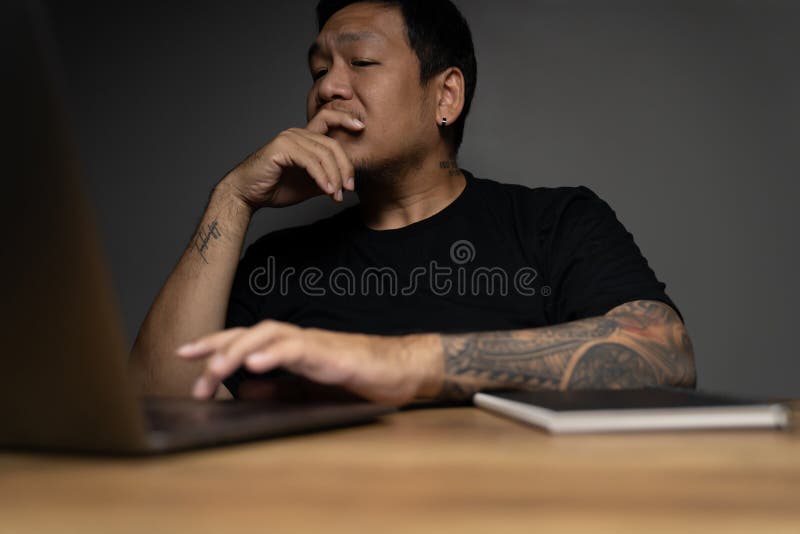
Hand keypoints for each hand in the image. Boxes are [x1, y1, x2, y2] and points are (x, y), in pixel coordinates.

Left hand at [176, 320, 441, 405]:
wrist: (399, 372)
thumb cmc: (357, 378)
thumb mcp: (307, 389)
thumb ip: (278, 388)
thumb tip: (244, 391)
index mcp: (290, 348)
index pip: (245, 339)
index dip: (213, 344)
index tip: (183, 353)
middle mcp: (298, 340)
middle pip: (250, 331)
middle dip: (217, 347)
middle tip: (191, 370)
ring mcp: (315, 343)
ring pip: (270, 333)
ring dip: (239, 349)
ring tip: (216, 368)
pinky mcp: (332, 354)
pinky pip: (300, 349)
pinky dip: (275, 354)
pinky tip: (255, 364)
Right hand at [220, 109, 364, 208]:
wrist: (248, 194)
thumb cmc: (275, 187)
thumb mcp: (309, 184)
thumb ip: (327, 178)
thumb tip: (347, 182)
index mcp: (304, 137)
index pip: (328, 121)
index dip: (345, 118)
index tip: (361, 127)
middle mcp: (297, 133)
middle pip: (331, 143)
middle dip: (345, 167)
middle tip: (349, 188)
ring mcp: (288, 138)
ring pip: (323, 154)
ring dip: (334, 177)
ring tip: (336, 195)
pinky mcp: (281, 148)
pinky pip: (310, 161)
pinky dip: (322, 177)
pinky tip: (327, 190)